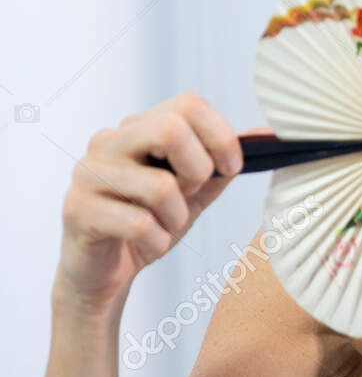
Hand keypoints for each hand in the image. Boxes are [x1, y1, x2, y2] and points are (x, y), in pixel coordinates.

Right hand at [55, 91, 244, 312]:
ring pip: (159, 185)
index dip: (220, 135)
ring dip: (177, 217)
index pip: (188, 104)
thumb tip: (269, 135)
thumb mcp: (194, 193)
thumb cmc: (149, 224)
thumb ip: (224, 164)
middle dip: (198, 170)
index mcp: (138, 128)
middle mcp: (108, 141)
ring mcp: (88, 173)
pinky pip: (139, 224)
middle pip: (171, 129)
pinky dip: (158, 241)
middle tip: (191, 194)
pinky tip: (150, 243)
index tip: (231, 167)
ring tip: (165, 226)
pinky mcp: (77, 210)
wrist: (104, 273)